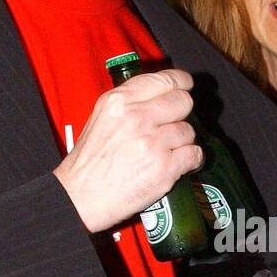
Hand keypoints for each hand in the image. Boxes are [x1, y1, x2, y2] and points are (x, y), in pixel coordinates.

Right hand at [53, 68, 202, 233]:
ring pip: (189, 130)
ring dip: (183, 141)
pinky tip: (181, 163)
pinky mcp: (165, 167)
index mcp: (120, 101)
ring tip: (168, 151)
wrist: (82, 196)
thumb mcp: (101, 117)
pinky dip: (192, 160)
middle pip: (183, 102)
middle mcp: (138, 117)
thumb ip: (129, 102)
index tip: (185, 85)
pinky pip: (194, 154)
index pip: (164, 80)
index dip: (181, 82)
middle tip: (173, 124)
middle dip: (182, 113)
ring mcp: (153, 142)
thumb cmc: (89, 162)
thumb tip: (159, 94)